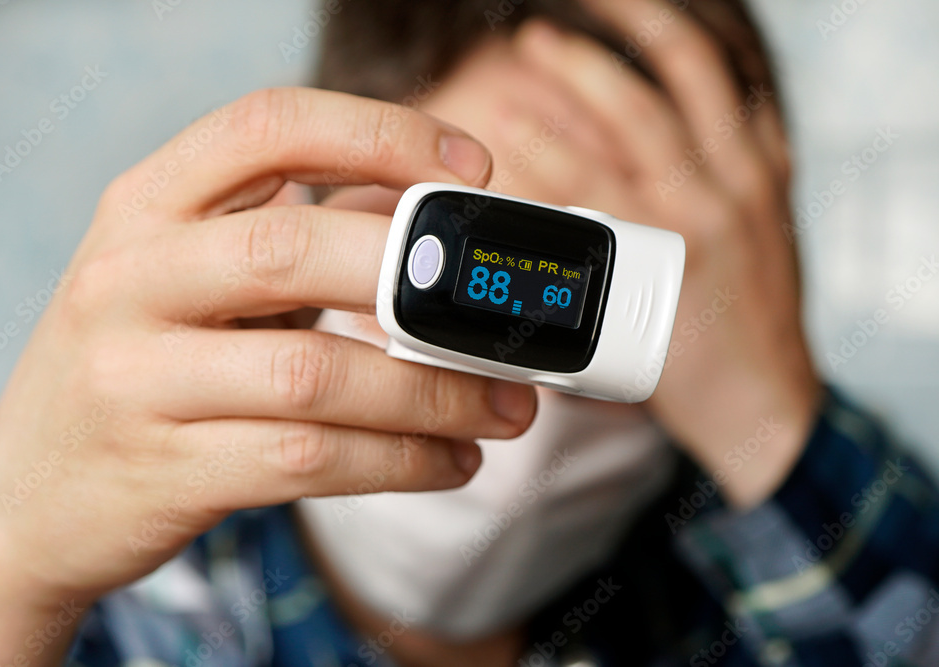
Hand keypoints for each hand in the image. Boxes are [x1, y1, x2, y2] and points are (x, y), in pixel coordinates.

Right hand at [0, 88, 535, 664]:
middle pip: (294, 249)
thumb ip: (290, 227)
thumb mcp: (185, 275)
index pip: (266, 127)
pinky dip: (399, 461)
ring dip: (434, 395)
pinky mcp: (166, 470)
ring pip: (314, 375)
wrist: (32, 494)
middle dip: (421, 286)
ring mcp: (136, 379)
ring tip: (503, 410)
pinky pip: (307, 461)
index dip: (379, 133)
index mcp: (144, 206)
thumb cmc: (136, 365)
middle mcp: (128, 278)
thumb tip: (416, 201)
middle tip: (502, 324)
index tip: (470, 171)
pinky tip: (447, 460)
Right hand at [507, 4, 821, 506]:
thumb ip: (553, 292)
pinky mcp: (771, 186)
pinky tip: (682, 56)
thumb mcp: (603, 348)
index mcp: (663, 249)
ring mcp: (749, 186)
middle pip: (638, 106)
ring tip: (606, 8)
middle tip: (536, 40)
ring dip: (648, 32)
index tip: (501, 114)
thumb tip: (509, 260)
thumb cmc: (686, 385)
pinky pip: (751, 105)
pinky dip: (719, 73)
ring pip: (700, 80)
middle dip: (579, 62)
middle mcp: (711, 205)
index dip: (535, 136)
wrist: (765, 407)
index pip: (584, 172)